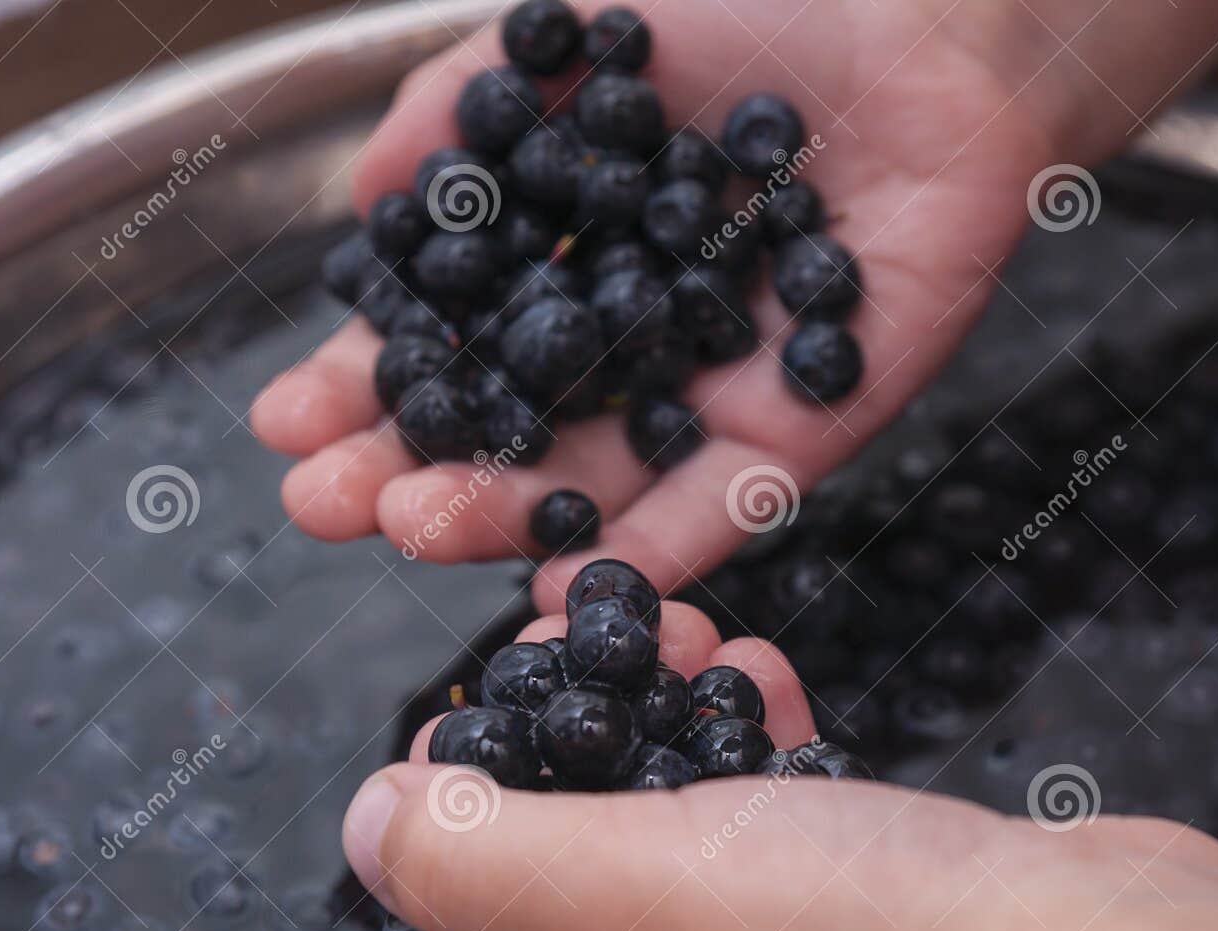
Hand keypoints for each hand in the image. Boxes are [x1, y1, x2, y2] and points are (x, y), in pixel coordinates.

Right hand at [252, 0, 1099, 610]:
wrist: (932, 15)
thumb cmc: (762, 7)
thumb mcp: (585, 35)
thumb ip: (474, 109)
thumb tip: (363, 194)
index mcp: (571, 264)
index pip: (450, 344)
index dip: (367, 385)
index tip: (285, 425)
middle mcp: (629, 346)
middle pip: (508, 431)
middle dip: (412, 468)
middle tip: (324, 505)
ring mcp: (710, 393)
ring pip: (599, 480)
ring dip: (505, 516)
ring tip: (415, 532)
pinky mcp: (805, 426)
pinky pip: (726, 501)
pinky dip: (656, 544)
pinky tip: (569, 585)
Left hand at [340, 599, 1217, 930]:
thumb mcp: (621, 890)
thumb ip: (469, 858)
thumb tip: (365, 825)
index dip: (446, 836)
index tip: (467, 724)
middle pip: (568, 894)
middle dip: (569, 753)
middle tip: (571, 637)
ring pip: (677, 853)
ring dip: (665, 733)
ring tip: (677, 625)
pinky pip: (771, 848)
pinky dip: (753, 762)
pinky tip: (760, 674)